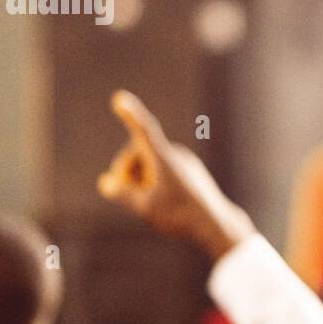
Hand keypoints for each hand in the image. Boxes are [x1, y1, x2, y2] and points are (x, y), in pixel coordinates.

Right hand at [98, 90, 253, 261]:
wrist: (217, 225)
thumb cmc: (181, 216)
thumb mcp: (145, 207)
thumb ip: (122, 193)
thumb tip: (105, 183)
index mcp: (164, 158)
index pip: (142, 130)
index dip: (130, 114)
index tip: (119, 98)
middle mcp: (175, 154)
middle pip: (136, 154)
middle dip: (126, 172)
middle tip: (128, 195)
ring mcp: (183, 161)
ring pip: (148, 164)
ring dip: (141, 180)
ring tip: (151, 202)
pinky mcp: (189, 170)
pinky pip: (161, 171)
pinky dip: (154, 183)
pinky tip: (164, 202)